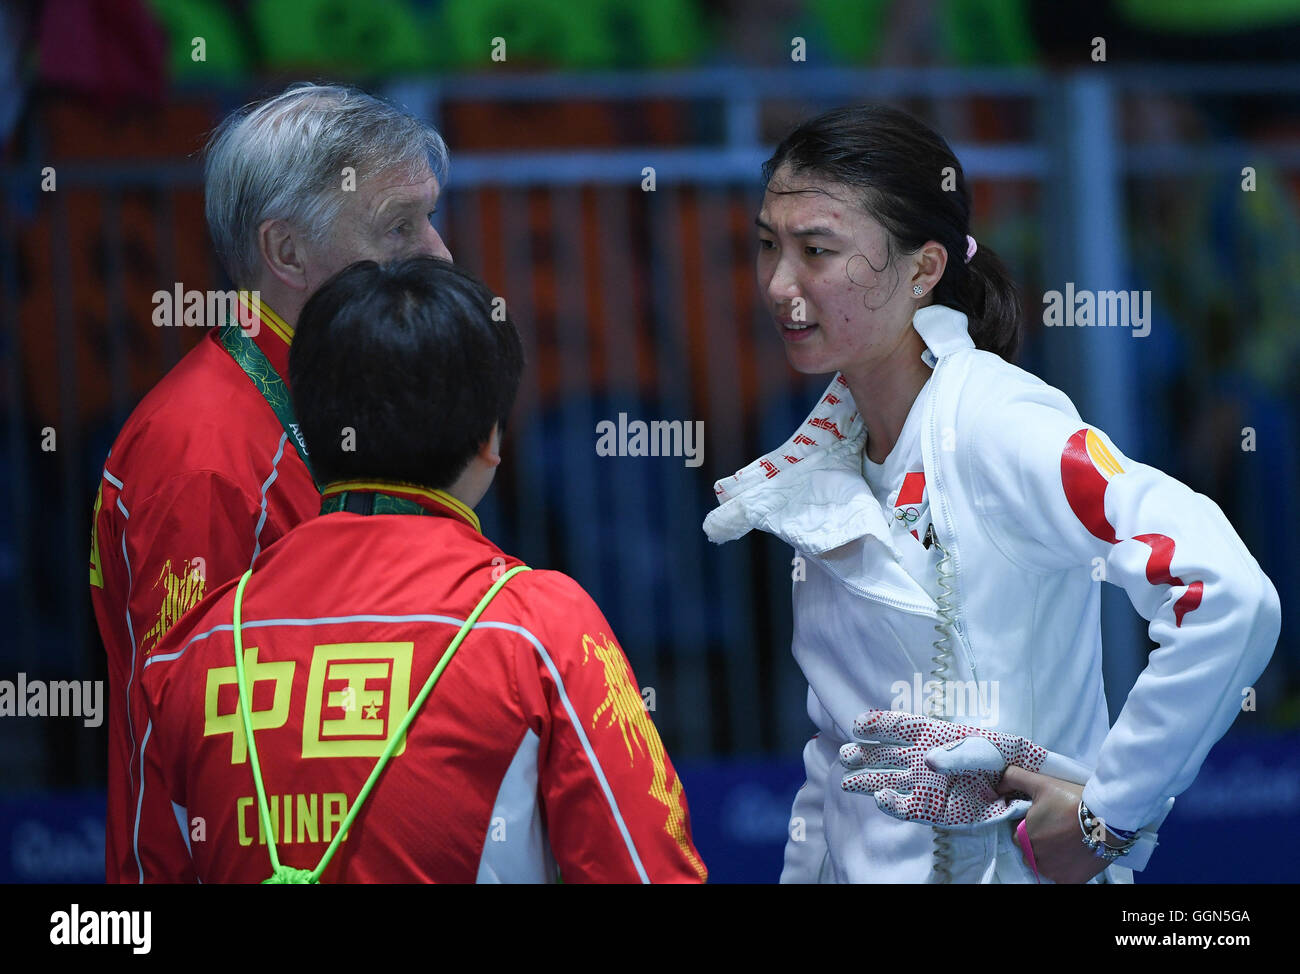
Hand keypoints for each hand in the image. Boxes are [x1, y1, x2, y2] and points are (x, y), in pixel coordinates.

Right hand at [839, 709, 1052, 828]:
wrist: (1020, 788)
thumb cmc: (1001, 758)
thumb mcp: (983, 749)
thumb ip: (956, 755)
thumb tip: (927, 760)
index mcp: (932, 735)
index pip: (898, 726)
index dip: (877, 724)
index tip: (858, 725)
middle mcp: (921, 758)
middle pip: (884, 754)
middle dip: (863, 754)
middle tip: (845, 756)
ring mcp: (924, 783)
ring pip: (887, 779)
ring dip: (867, 779)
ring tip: (847, 780)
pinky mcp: (931, 809)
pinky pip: (905, 807)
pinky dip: (891, 804)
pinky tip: (881, 797)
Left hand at [999, 765, 1107, 883]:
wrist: (1108, 820)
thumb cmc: (1072, 800)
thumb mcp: (1041, 783)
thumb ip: (1015, 779)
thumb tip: (998, 784)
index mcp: (1026, 836)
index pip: (1020, 836)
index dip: (1032, 827)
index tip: (1047, 821)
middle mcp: (1036, 857)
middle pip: (1031, 852)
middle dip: (1040, 843)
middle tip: (1059, 831)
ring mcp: (1053, 871)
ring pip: (1045, 866)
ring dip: (1051, 857)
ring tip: (1068, 842)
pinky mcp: (1070, 881)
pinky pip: (1060, 877)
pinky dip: (1065, 870)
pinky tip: (1074, 855)